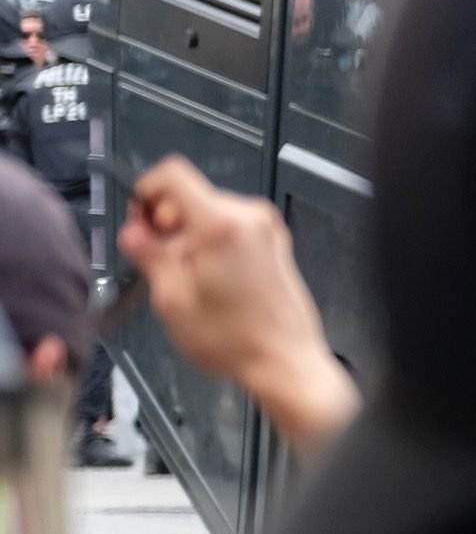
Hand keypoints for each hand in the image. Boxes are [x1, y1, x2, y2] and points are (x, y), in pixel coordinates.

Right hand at [118, 157, 360, 457]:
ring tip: (185, 279)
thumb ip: (150, 255)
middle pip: (189, 195)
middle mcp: (248, 215)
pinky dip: (210, 243)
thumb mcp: (172, 299)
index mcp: (221, 222)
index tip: (138, 223)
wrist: (284, 359)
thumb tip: (133, 232)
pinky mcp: (274, 241)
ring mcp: (266, 227)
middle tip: (158, 262)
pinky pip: (229, 227)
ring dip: (187, 237)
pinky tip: (208, 279)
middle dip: (165, 224)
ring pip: (207, 212)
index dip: (145, 193)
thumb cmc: (230, 337)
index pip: (172, 174)